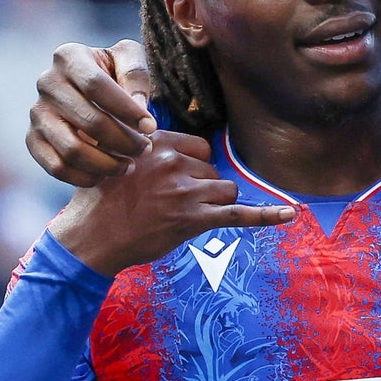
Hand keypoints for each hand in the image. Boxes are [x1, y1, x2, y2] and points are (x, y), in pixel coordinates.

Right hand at [27, 40, 155, 186]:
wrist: (87, 86)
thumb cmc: (114, 70)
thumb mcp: (129, 58)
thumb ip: (135, 74)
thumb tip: (138, 106)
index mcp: (69, 56)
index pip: (96, 85)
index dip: (126, 110)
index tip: (151, 127)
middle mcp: (46, 83)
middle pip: (88, 121)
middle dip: (124, 141)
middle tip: (146, 149)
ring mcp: (36, 113)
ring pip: (72, 149)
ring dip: (107, 164)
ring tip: (131, 165)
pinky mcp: (33, 139)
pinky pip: (57, 167)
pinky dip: (85, 177)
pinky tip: (108, 174)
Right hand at [47, 130, 293, 276]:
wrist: (90, 238)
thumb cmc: (105, 200)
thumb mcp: (120, 158)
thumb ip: (152, 148)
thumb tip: (181, 147)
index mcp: (157, 142)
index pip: (200, 148)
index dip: (193, 168)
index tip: (174, 183)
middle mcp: (173, 162)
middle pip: (214, 171)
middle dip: (201, 189)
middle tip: (169, 206)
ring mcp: (185, 191)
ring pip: (226, 192)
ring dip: (213, 206)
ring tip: (181, 218)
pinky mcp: (194, 220)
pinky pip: (240, 215)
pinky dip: (266, 215)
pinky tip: (289, 214)